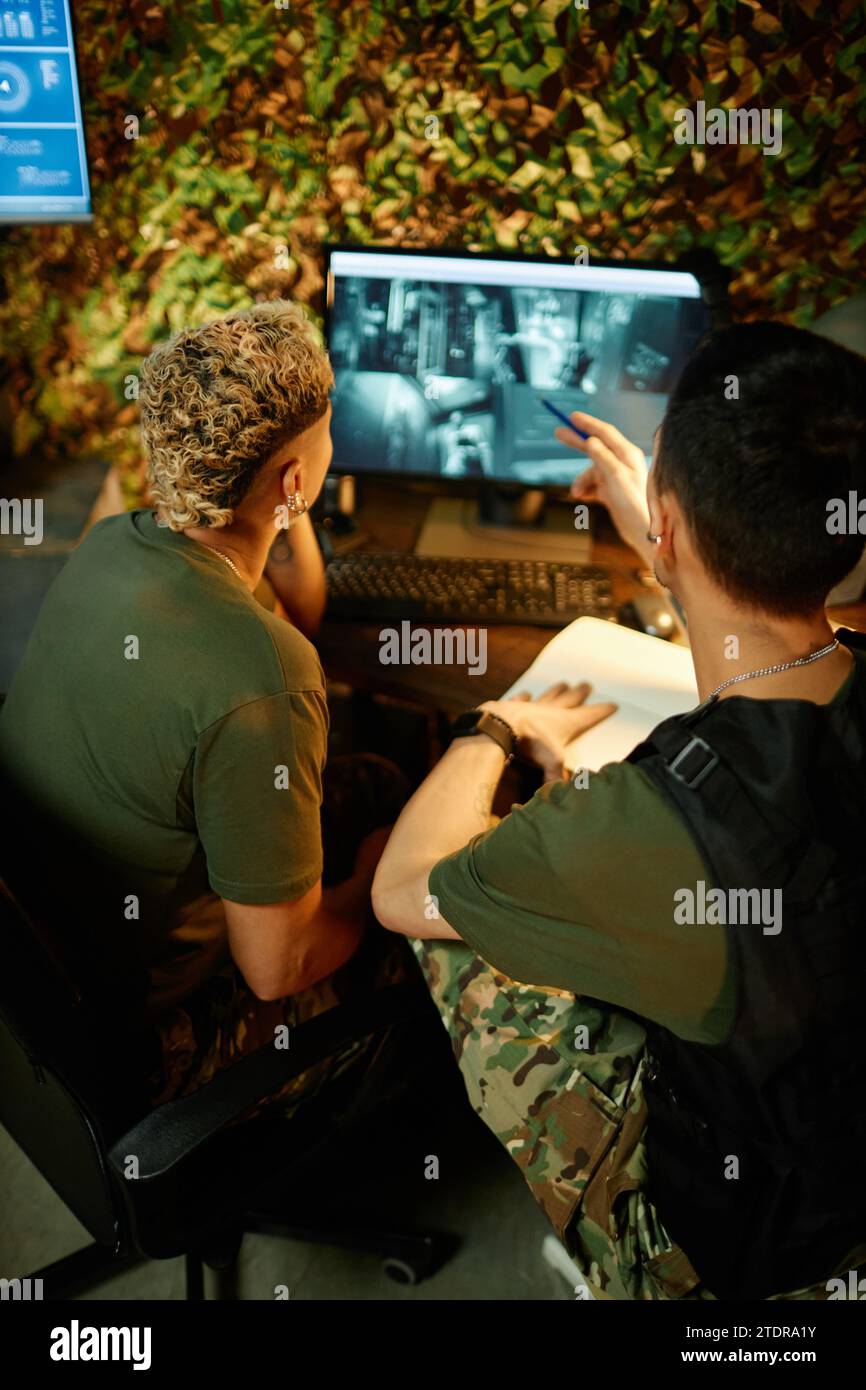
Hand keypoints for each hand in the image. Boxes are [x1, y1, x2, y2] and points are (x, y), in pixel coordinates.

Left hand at [481, 683, 616, 781]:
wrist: (502, 725)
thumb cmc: (530, 742)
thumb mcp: (551, 762)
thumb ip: (558, 778)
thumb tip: (561, 795)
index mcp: (566, 722)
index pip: (589, 715)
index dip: (601, 711)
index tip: (613, 704)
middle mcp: (551, 711)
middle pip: (570, 699)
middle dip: (580, 693)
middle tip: (587, 684)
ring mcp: (532, 707)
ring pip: (549, 696)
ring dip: (557, 691)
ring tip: (563, 684)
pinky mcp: (514, 706)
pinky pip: (522, 699)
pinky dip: (525, 697)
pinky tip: (527, 694)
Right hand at [555, 411, 653, 565]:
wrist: (642, 532)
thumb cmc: (635, 505)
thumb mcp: (616, 477)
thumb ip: (603, 458)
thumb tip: (590, 441)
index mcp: (627, 455)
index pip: (605, 433)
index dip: (588, 424)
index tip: (572, 417)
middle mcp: (623, 464)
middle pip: (596, 447)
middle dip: (577, 442)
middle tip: (558, 433)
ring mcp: (617, 478)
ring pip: (591, 471)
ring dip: (581, 480)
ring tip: (576, 494)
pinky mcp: (612, 493)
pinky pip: (593, 486)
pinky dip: (585, 490)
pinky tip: (582, 498)